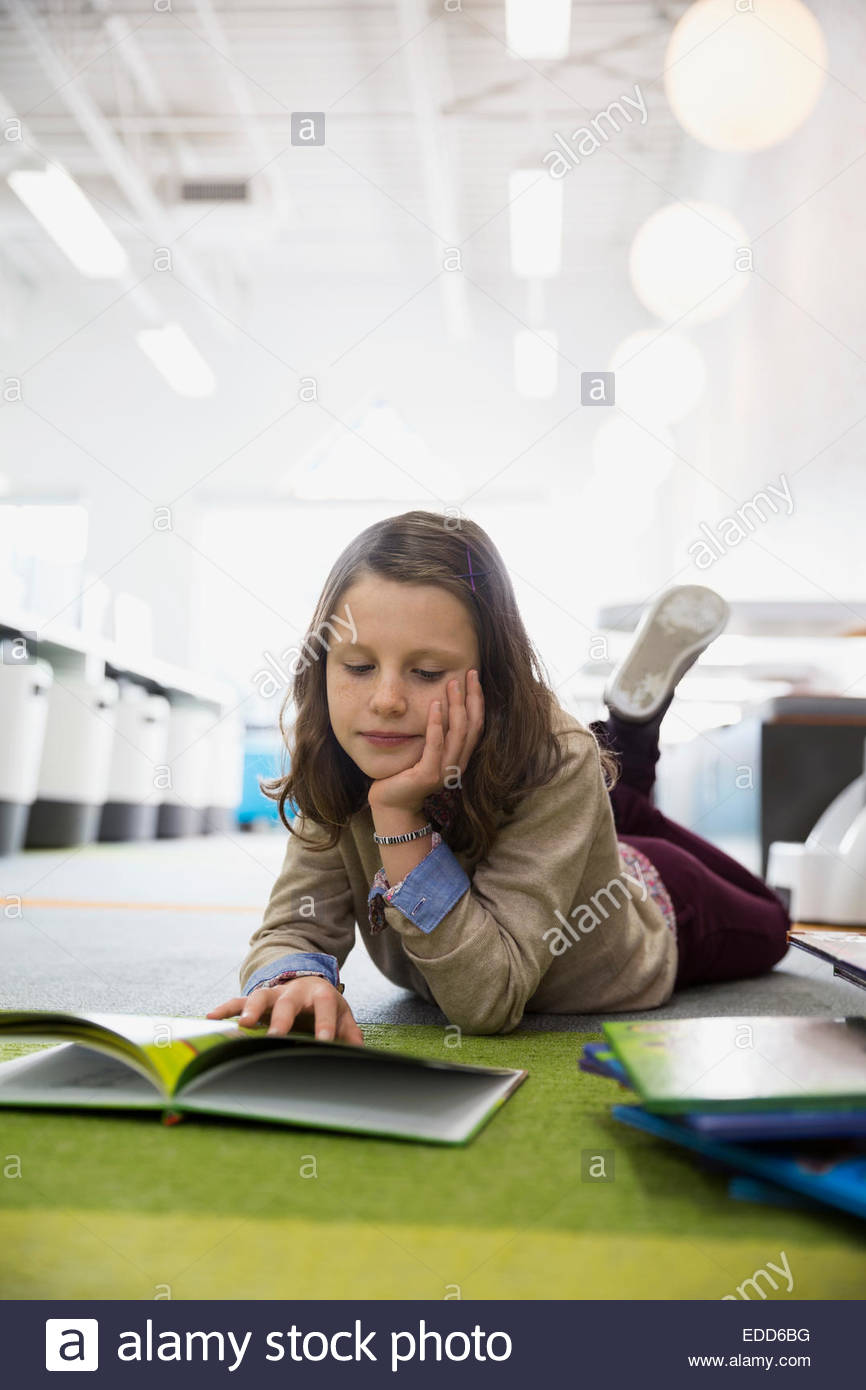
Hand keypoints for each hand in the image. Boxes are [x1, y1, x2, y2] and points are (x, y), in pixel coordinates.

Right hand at [206, 980, 364, 1045]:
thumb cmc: (325, 1007)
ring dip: (250, 1010)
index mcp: (320, 994)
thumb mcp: (341, 1016)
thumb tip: (362, 1056)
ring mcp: (273, 994)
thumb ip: (350, 1034)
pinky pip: (238, 1002)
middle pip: (287, 1001)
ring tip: (243, 1025)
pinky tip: (211, 1018)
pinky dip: (225, 1009)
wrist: (306, 982)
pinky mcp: (255, 1000)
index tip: (324, 1040)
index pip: (325, 1005)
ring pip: (260, 997)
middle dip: (281, 1018)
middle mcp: (294, 991)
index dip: (325, 1023)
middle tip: (276, 1036)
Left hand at [367, 668, 483, 815]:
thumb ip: (435, 733)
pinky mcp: (428, 776)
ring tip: (452, 684)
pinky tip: (434, 705)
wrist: (392, 803)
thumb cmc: (405, 773)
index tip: (473, 676)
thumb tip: (436, 700)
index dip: (477, 700)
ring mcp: (445, 771)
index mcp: (460, 757)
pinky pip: (436, 745)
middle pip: (472, 726)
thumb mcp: (425, 749)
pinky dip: (436, 724)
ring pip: (458, 734)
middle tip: (468, 673)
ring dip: (456, 706)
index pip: (476, 724)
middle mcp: (457, 764)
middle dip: (471, 697)